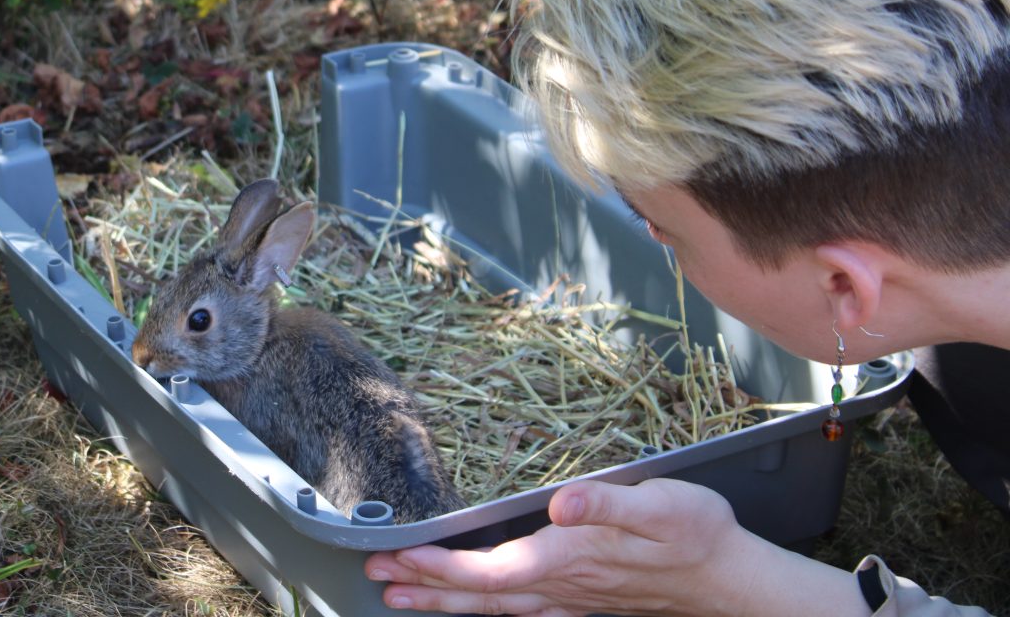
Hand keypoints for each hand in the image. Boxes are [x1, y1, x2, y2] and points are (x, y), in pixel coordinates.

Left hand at [363, 478, 870, 616]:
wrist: (731, 580)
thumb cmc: (696, 534)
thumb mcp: (660, 504)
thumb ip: (608, 503)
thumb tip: (562, 503)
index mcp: (570, 559)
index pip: (491, 570)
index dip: (443, 567)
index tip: (401, 555)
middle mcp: (563, 586)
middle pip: (481, 595)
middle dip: (427, 587)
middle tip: (377, 577)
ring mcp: (571, 599)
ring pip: (495, 607)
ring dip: (445, 601)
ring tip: (400, 595)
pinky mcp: (582, 600)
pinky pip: (519, 610)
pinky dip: (484, 607)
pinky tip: (470, 606)